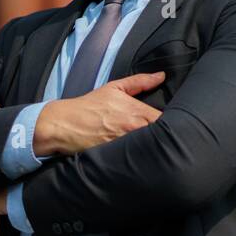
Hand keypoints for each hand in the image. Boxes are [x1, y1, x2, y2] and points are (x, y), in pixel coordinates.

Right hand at [34, 72, 165, 155]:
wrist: (64, 124)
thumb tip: (161, 76)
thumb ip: (140, 81)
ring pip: (150, 149)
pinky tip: (137, 157)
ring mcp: (126, 145)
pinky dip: (139, 158)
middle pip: (161, 136)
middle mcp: (134, 129)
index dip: (171, 123)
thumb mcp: (114, 88)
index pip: (166, 120)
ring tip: (152, 148)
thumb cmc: (89, 106)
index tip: (169, 123)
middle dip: (164, 136)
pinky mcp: (117, 158)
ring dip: (152, 148)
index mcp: (137, 112)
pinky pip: (136, 159)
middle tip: (163, 137)